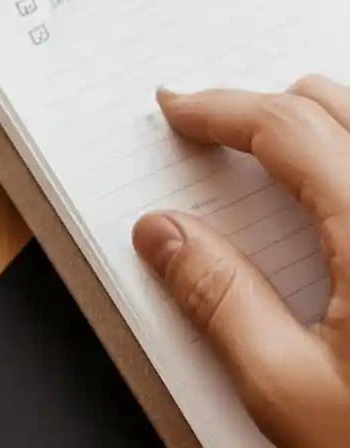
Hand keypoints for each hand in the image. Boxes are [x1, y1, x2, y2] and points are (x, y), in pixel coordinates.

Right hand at [133, 77, 349, 447]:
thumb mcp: (290, 389)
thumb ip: (220, 300)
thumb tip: (164, 235)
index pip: (288, 128)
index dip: (220, 110)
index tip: (178, 111)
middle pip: (337, 107)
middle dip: (269, 110)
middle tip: (218, 135)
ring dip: (323, 130)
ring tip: (278, 162)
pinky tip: (335, 204)